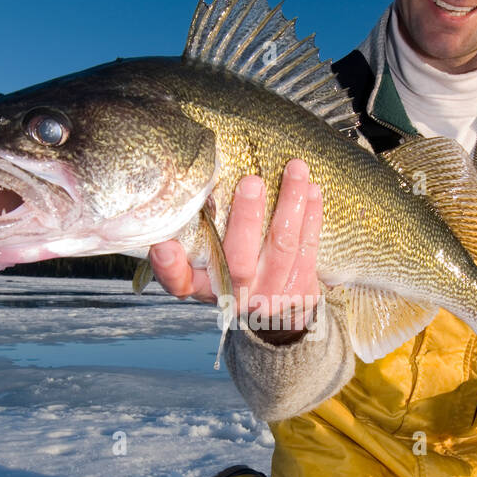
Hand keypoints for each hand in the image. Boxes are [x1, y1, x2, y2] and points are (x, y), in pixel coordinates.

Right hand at [148, 159, 322, 341]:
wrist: (272, 307)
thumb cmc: (231, 267)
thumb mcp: (205, 256)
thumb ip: (195, 230)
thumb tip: (191, 182)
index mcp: (202, 286)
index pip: (180, 282)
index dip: (170, 268)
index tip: (164, 246)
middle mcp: (235, 296)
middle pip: (239, 262)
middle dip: (246, 219)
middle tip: (251, 182)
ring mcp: (270, 297)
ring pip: (281, 249)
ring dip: (290, 205)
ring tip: (295, 169)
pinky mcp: (300, 292)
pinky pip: (308, 250)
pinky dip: (311, 216)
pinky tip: (312, 190)